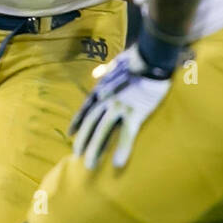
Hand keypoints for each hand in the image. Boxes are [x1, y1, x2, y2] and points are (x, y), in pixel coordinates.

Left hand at [69, 41, 173, 169]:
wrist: (152, 57)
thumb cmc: (137, 59)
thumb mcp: (115, 63)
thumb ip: (104, 71)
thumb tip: (96, 74)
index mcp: (101, 90)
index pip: (85, 110)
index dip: (77, 122)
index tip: (70, 134)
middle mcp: (105, 100)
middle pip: (89, 124)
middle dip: (82, 140)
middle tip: (76, 155)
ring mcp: (119, 107)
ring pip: (102, 132)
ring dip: (95, 150)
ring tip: (89, 165)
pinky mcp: (135, 112)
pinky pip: (128, 135)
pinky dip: (122, 150)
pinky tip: (117, 163)